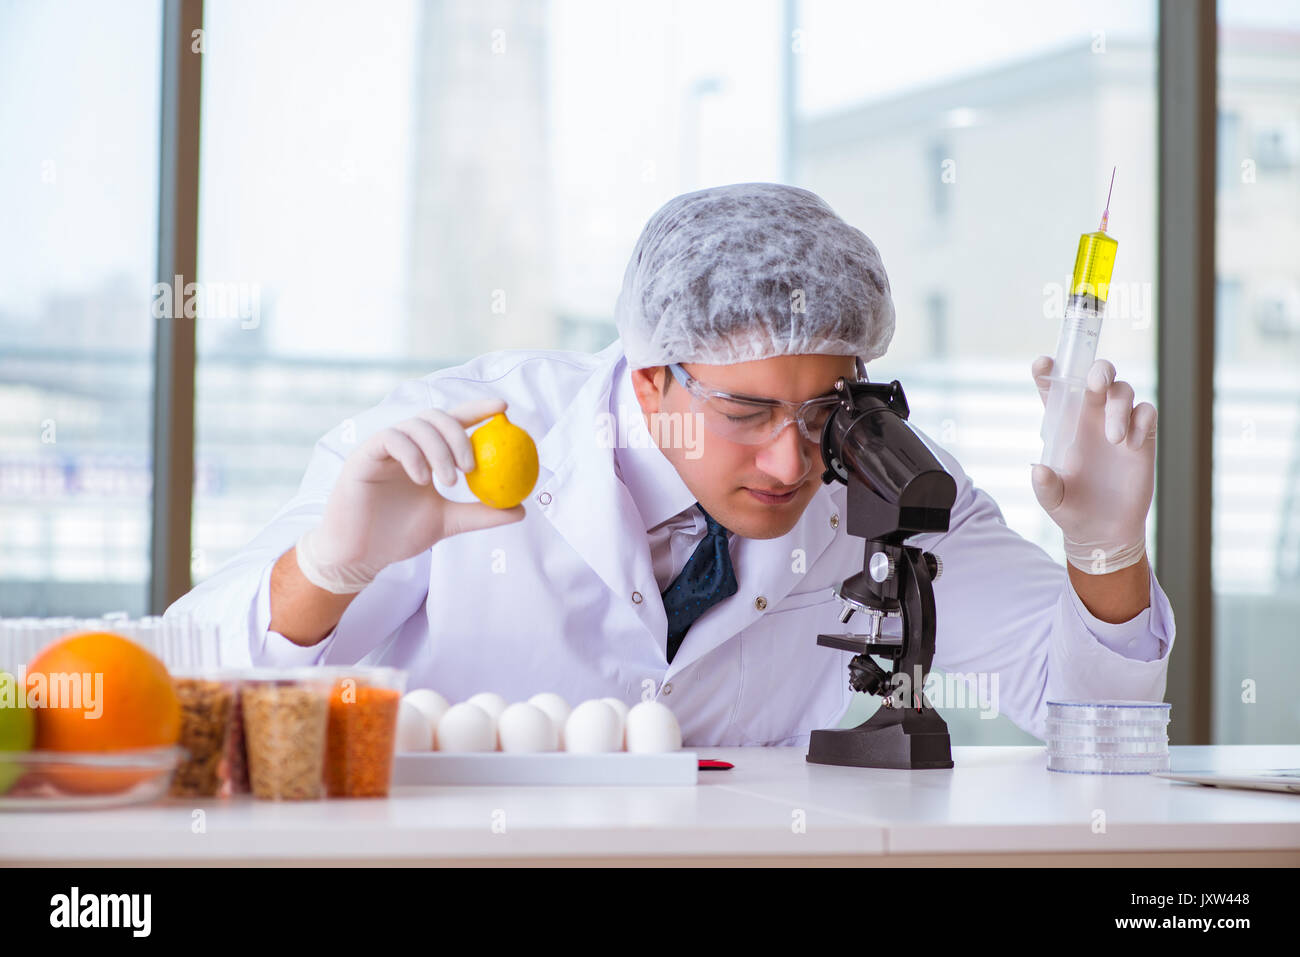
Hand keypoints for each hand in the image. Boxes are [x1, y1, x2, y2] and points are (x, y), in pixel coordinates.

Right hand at [295, 397, 525, 592]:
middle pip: (436, 416)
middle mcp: (405, 443)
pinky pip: (390, 439)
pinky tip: (423, 479)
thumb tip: (521, 509)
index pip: (453, 420)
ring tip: (449, 482)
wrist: (361, 554)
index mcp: (425, 452)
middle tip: (472, 465)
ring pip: (415, 425)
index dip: (477, 409)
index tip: (504, 408)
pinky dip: (412, 454)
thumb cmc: (399, 536)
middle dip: (459, 434)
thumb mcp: (449, 523)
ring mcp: (383, 447)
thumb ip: (481, 513)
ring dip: (439, 449)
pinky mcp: (363, 456)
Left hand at [1030, 356, 1156, 573]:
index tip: (1042, 363)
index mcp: (1063, 424)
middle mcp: (1090, 417)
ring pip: (1122, 391)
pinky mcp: (1142, 437)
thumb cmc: (1073, 509)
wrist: (1105, 530)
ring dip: (1119, 407)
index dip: (1047, 372)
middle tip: (1096, 384)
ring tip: (1114, 440)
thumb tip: (1038, 470)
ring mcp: (1118, 424)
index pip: (1054, 390)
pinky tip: (1130, 445)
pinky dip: (1140, 420)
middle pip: (1097, 376)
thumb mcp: (1053, 501)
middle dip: (1098, 370)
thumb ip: (1045, 486)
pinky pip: (1146, 413)